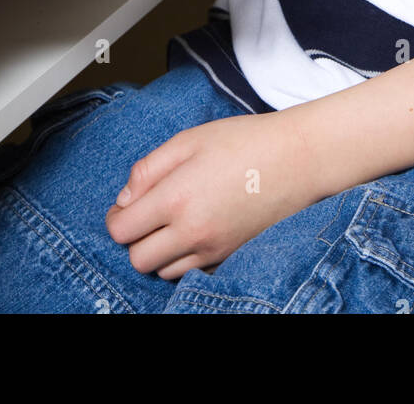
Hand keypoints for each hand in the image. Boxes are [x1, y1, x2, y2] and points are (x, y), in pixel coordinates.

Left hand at [105, 109, 321, 279]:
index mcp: (177, 197)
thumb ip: (148, 169)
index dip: (116, 218)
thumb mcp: (188, 140)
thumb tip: (124, 199)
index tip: (124, 206)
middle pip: (137, 259)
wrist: (298, 159)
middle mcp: (192, 232)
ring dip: (158, 252)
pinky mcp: (230, 257)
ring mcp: (213, 250)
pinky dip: (183, 259)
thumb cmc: (244, 142)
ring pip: (162, 271)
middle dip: (134, 239)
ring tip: (172, 221)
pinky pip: (191, 273)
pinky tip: (193, 232)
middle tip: (145, 215)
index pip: (122, 230)